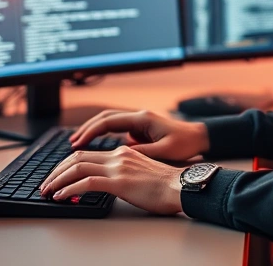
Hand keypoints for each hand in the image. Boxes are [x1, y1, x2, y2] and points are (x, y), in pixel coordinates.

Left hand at [38, 146, 184, 214]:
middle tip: (46, 183)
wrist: (181, 187)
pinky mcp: (119, 182)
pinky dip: (69, 188)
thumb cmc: (167, 186)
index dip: (67, 164)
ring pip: (77, 168)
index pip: (87, 154)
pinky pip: (86, 183)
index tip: (57, 175)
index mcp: (123, 152)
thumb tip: (112, 182)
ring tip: (48, 190)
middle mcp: (118, 156)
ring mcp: (118, 167)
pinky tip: (61, 196)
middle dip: (56, 171)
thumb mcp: (143, 173)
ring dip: (57, 179)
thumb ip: (126, 172)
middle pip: (77, 157)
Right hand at [70, 109, 208, 160]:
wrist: (200, 137)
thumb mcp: (163, 151)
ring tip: (79, 145)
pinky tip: (98, 148)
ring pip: (110, 122)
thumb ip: (142, 153)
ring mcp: (139, 121)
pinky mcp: (141, 128)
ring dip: (94, 131)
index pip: (108, 122)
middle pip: (105, 118)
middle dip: (87, 129)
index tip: (77, 143)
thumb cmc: (185, 143)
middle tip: (72, 143)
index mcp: (142, 119)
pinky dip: (105, 136)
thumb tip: (120, 155)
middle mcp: (138, 117)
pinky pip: (118, 129)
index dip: (90, 132)